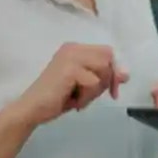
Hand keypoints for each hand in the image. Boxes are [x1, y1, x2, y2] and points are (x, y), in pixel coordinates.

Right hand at [13, 43, 128, 126]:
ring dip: (95, 90)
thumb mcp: (86, 85)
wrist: (31, 109)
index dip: (112, 72)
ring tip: (78, 97)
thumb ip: (105, 77)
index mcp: (75, 48)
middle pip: (108, 59)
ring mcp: (70, 57)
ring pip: (104, 70)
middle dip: (105, 80)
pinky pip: (94, 82)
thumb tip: (126, 75)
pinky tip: (72, 101)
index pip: (108, 53)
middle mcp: (73, 48)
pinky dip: (86, 97)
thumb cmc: (58, 97)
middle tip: (88, 95)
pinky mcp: (70, 69)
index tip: (111, 90)